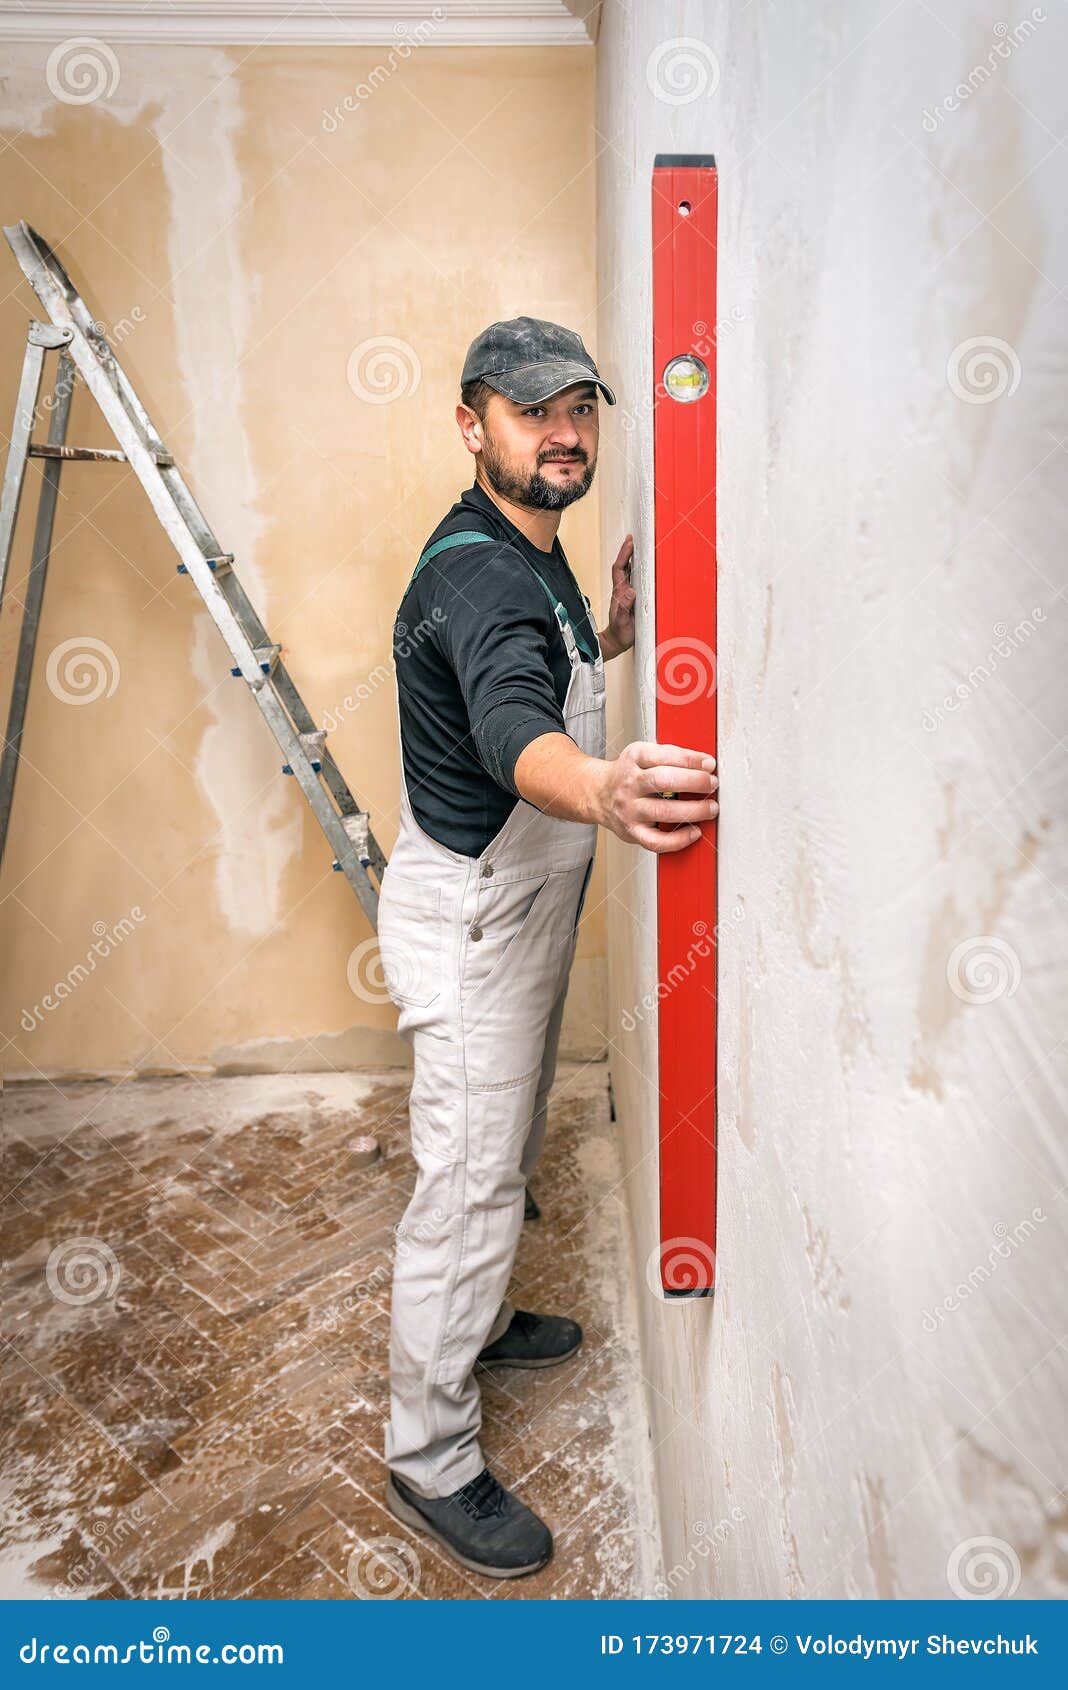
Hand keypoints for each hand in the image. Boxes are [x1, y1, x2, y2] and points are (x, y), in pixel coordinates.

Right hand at [595, 741, 717, 852]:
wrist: (598, 794)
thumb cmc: (628, 774)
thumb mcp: (643, 754)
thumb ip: (670, 756)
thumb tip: (704, 764)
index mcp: (634, 758)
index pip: (664, 755)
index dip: (690, 759)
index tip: (709, 764)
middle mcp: (630, 783)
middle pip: (664, 781)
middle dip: (694, 782)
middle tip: (711, 784)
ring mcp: (630, 809)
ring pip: (663, 811)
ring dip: (693, 810)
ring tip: (710, 808)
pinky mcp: (632, 832)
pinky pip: (656, 841)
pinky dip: (678, 839)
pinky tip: (693, 832)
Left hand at [598, 534, 635, 659]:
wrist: (617, 642)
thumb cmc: (620, 634)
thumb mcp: (623, 622)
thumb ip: (625, 608)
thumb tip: (630, 592)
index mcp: (620, 592)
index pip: (619, 568)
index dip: (624, 554)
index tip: (629, 542)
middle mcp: (623, 590)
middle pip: (624, 566)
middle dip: (628, 551)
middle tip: (634, 538)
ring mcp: (627, 594)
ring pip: (629, 572)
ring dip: (633, 559)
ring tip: (640, 547)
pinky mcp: (632, 599)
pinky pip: (635, 581)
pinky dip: (639, 571)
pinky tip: (645, 568)